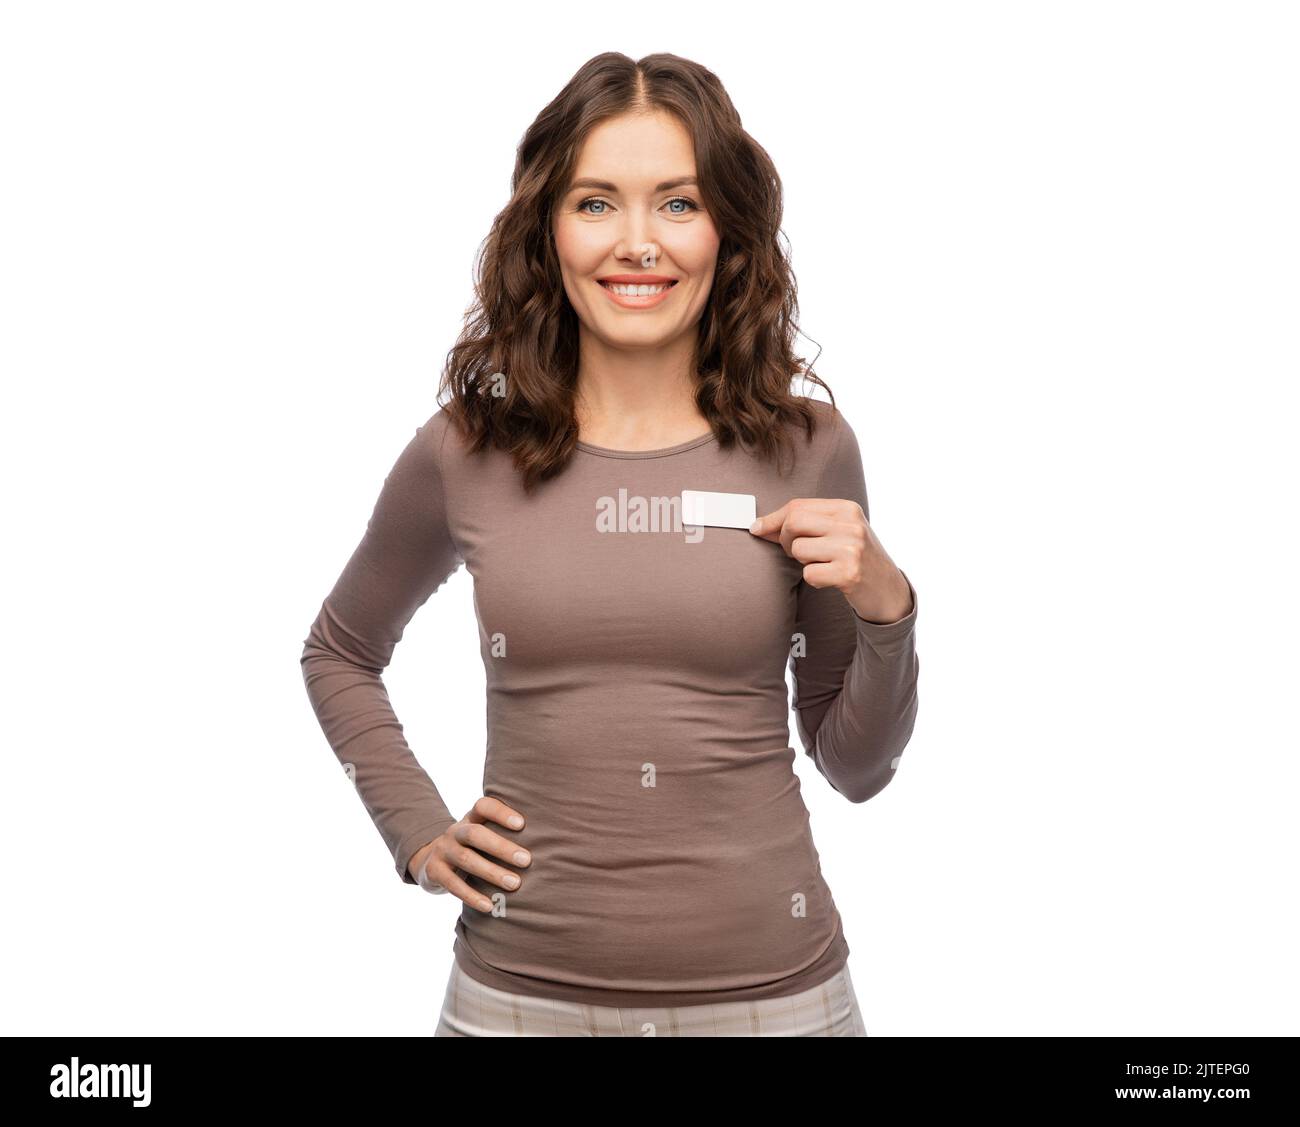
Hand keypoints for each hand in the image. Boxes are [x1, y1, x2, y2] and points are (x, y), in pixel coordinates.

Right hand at [407, 796, 530, 910]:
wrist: (430, 861)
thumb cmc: (472, 848)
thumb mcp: (482, 835)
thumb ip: (505, 834)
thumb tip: (547, 845)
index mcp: (471, 818)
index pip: (483, 806)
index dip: (500, 813)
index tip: (522, 824)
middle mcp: (455, 831)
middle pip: (475, 834)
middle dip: (501, 847)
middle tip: (527, 860)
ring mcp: (443, 850)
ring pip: (467, 860)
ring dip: (492, 872)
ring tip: (515, 884)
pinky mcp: (434, 872)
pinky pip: (453, 885)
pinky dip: (472, 896)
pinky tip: (490, 906)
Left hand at [749, 497, 912, 623]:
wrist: (888, 589)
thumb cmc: (856, 558)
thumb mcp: (839, 532)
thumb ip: (806, 524)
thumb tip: (759, 526)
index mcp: (847, 509)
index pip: (798, 506)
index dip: (773, 519)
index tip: (757, 528)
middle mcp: (851, 525)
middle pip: (794, 522)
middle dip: (785, 539)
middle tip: (796, 552)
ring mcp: (851, 548)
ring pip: (799, 549)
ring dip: (803, 563)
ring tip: (822, 564)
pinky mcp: (849, 573)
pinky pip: (809, 574)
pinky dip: (814, 580)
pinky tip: (830, 579)